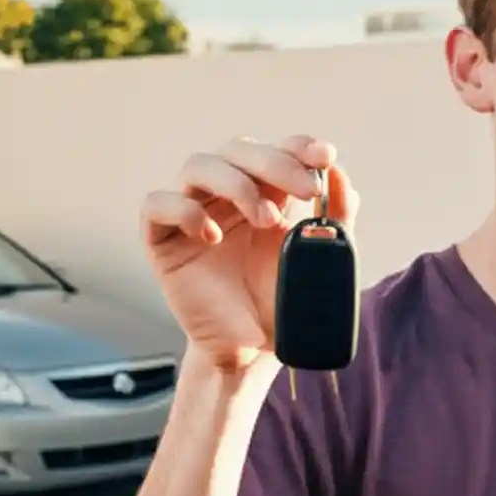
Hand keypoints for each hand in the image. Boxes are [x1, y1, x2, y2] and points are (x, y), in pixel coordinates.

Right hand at [140, 135, 358, 371]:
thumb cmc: (279, 302)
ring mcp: (191, 213)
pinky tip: (211, 236)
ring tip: (266, 219)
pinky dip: (183, 210)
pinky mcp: (162, 239)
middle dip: (275, 163)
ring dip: (236, 183)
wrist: (251, 350)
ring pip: (197, 165)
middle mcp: (224, 195)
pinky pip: (156, 204)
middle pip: (237, 149)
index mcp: (263, 191)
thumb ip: (335, 219)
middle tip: (305, 190)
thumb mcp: (317, 260)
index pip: (274, 149)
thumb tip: (339, 175)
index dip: (298, 145)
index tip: (325, 157)